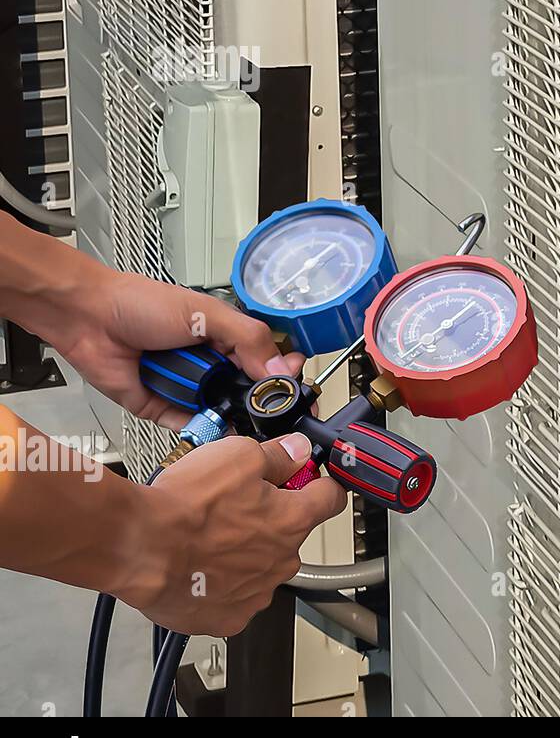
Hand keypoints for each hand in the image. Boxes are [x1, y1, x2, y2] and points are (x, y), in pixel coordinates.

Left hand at [52, 269, 302, 429]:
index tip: (293, 387)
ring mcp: (188, 388)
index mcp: (226, 338)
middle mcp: (211, 364)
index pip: (267, 359)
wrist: (88, 319)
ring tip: (245, 422)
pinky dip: (204, 431)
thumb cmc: (142, 304)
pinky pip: (191, 426)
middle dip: (259, 401)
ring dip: (233, 417)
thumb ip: (247, 338)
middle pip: (248, 391)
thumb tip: (280, 367)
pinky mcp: (163, 408)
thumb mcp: (206, 314)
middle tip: (272, 411)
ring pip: (223, 411)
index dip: (281, 374)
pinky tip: (217, 433)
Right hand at [122, 433, 347, 635]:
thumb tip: (297, 450)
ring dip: (244, 552)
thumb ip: (277, 455)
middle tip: (235, 505)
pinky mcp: (228, 617)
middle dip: (270, 519)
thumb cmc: (186, 505)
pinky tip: (199, 567)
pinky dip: (222, 584)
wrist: (139, 548)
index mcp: (293, 520)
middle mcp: (282, 560)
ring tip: (209, 537)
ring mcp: (257, 592)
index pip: (331, 499)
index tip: (308, 480)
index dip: (319, 485)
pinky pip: (235, 597)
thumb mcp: (239, 456)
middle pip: (290, 533)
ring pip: (261, 566)